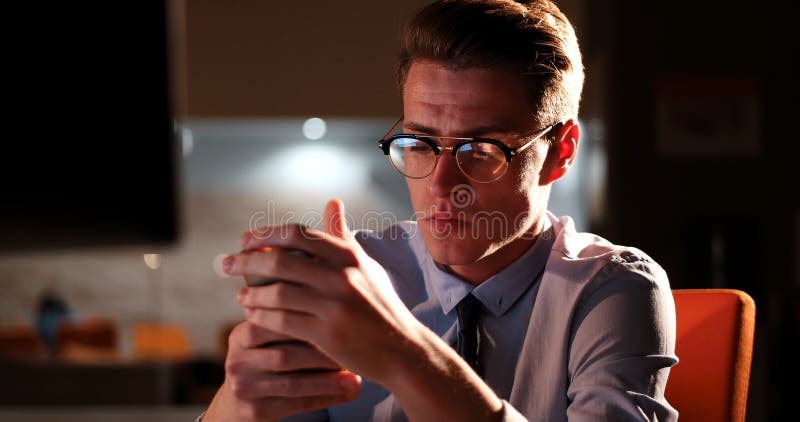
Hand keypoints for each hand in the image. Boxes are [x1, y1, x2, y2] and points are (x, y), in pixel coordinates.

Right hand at [202, 321, 360, 421]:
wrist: (242, 399)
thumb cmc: (270, 356)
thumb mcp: (270, 337)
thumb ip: (292, 317)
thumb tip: (336, 296)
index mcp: (242, 334)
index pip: (275, 324)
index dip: (309, 323)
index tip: (342, 320)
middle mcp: (237, 360)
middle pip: (285, 355)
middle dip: (322, 355)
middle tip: (355, 351)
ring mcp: (243, 387)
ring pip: (292, 384)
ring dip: (328, 381)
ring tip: (356, 377)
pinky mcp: (254, 411)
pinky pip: (296, 405)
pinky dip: (326, 398)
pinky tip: (349, 393)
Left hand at [225, 199, 423, 384]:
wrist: (402, 349)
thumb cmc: (380, 305)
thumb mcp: (366, 265)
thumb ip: (342, 236)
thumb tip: (332, 201)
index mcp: (348, 254)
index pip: (296, 234)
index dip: (264, 235)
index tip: (244, 241)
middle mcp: (341, 275)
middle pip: (279, 261)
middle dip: (245, 262)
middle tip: (225, 265)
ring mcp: (334, 305)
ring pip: (276, 293)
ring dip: (250, 294)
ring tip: (239, 297)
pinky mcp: (327, 333)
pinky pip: (282, 321)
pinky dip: (261, 317)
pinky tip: (252, 316)